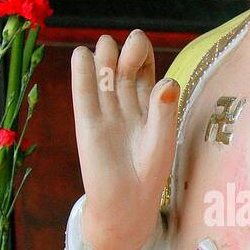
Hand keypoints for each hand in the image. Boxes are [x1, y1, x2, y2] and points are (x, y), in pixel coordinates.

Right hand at [71, 31, 179, 249]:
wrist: (126, 204)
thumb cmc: (149, 174)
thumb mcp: (162, 142)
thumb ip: (164, 113)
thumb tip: (168, 82)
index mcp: (150, 105)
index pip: (145, 69)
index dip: (142, 53)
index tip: (139, 44)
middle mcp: (127, 104)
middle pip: (124, 67)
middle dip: (126, 52)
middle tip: (129, 47)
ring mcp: (106, 112)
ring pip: (104, 76)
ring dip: (104, 57)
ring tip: (105, 48)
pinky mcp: (87, 123)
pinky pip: (84, 94)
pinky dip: (82, 74)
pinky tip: (81, 56)